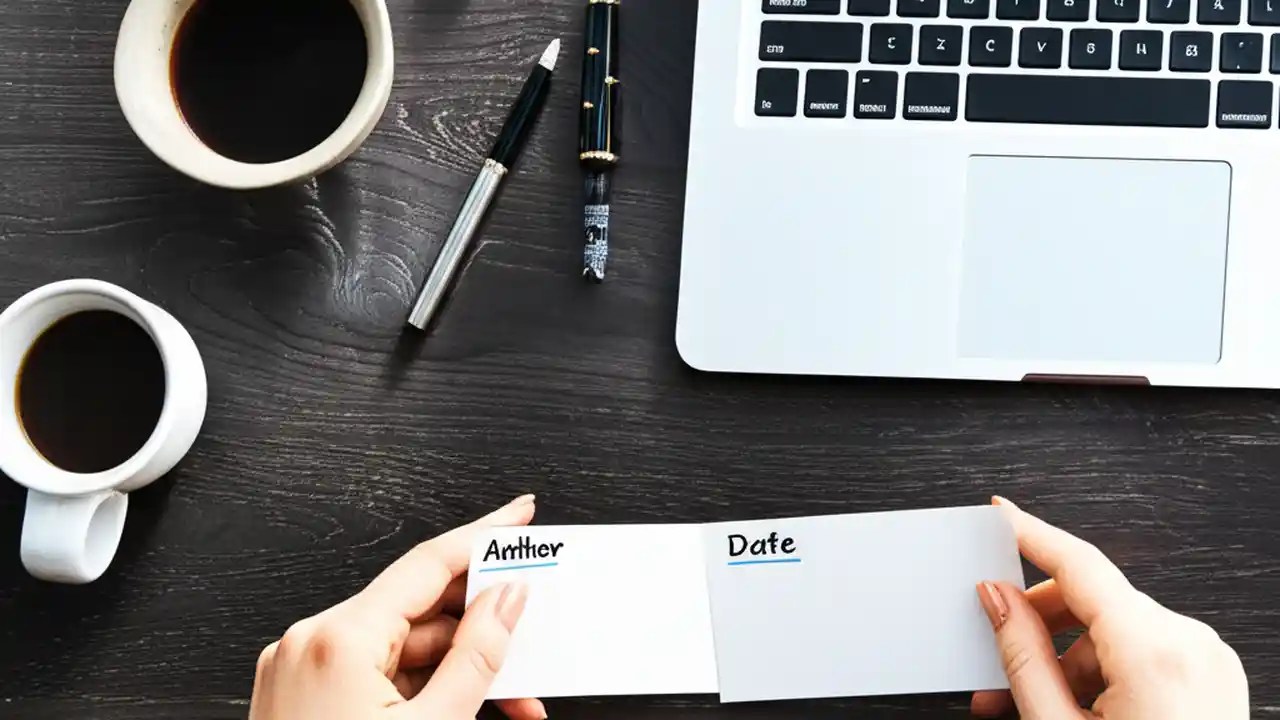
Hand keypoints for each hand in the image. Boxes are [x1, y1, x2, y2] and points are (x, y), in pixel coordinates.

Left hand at [249, 495, 546, 719]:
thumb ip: (478, 656)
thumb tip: (506, 601)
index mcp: (336, 638)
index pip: (427, 564)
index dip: (484, 535)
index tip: (520, 516)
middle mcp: (311, 643)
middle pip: (417, 608)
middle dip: (483, 627)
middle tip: (534, 632)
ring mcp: (303, 670)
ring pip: (402, 645)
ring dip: (461, 667)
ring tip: (512, 700)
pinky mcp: (305, 695)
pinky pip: (378, 672)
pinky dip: (425, 686)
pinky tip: (468, 706)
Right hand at [972, 497, 1247, 718]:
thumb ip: (1022, 656)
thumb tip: (998, 600)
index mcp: (1155, 650)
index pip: (1079, 564)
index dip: (1030, 534)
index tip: (1000, 514)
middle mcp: (1191, 645)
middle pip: (1092, 601)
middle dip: (1036, 627)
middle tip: (992, 666)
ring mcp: (1208, 662)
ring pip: (1113, 630)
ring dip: (1063, 660)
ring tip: (1026, 708)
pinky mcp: (1212, 680)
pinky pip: (1141, 653)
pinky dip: (1099, 673)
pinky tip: (1068, 710)